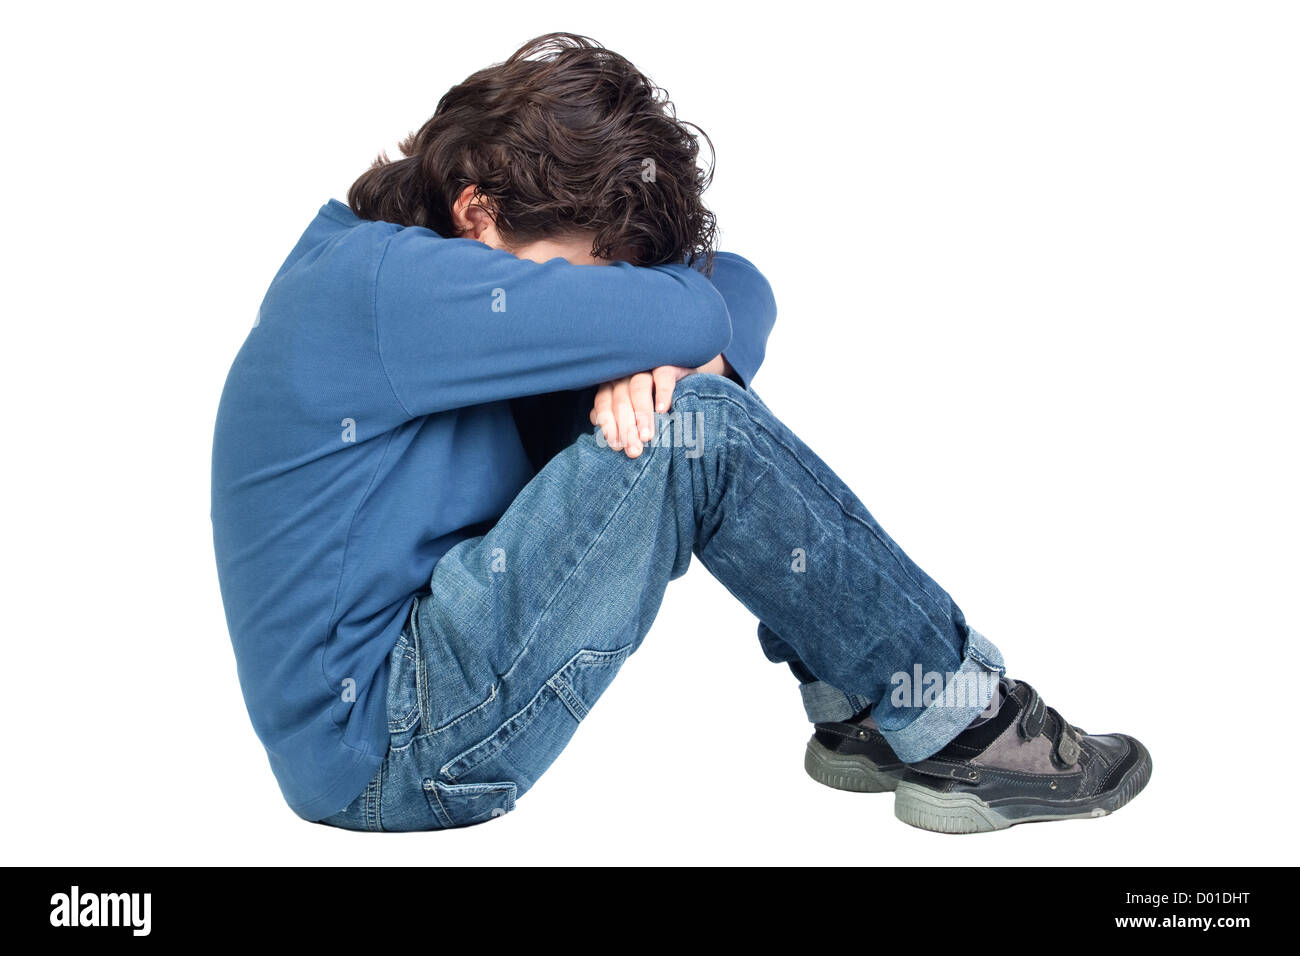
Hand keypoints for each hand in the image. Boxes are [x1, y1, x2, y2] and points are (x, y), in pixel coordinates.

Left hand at [589, 356, 731, 457]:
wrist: (682, 375)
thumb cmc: (653, 399)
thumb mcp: (633, 408)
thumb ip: (617, 418)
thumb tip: (607, 434)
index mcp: (611, 385)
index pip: (603, 404)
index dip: (609, 426)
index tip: (617, 446)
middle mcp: (625, 374)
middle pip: (621, 401)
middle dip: (626, 428)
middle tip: (634, 450)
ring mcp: (646, 367)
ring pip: (638, 389)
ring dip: (642, 414)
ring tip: (647, 436)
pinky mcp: (667, 363)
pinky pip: (662, 377)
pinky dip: (662, 393)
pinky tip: (663, 410)